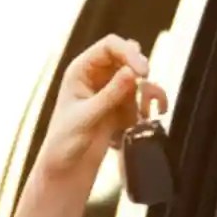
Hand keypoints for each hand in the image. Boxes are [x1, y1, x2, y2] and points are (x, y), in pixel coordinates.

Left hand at [36, 34, 168, 178]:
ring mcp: (111, 91)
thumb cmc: (64, 143)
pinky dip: (150, 104)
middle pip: (128, 57)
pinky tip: (151, 115)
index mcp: (81, 70)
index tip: (143, 72)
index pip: (110, 46)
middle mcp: (96, 76)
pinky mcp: (121, 107)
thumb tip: (132, 72)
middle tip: (145, 90)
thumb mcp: (87, 117)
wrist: (66, 170)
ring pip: (138, 77)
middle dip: (141, 71)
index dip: (129, 53)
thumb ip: (110, 94)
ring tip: (147, 112)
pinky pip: (143, 97)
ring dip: (147, 91)